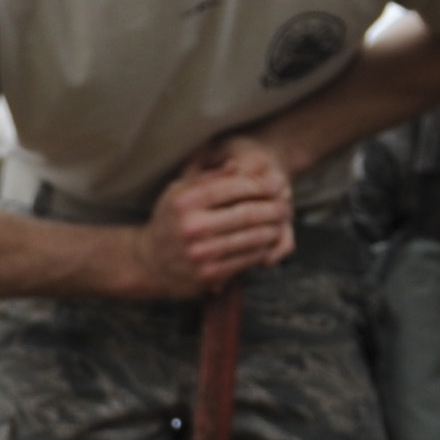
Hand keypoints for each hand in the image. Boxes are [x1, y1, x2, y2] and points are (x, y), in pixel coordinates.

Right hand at [139, 135, 295, 296]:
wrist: (152, 262)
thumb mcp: (179, 190)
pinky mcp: (210, 274)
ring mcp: (201, 253)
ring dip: (273, 229)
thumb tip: (237, 165)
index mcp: (186, 200)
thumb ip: (207, 177)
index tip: (278, 183)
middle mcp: (192, 226)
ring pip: (252, 238)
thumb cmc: (171, 220)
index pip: (234, 187)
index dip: (262, 185)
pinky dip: (263, 249)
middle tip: (287, 204)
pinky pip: (247, 259)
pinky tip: (268, 240)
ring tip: (282, 221)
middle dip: (274, 207)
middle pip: (247, 213)